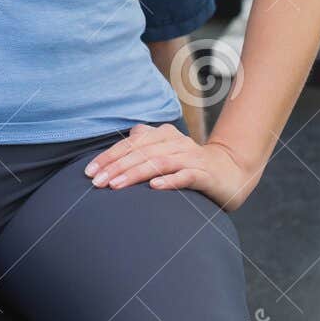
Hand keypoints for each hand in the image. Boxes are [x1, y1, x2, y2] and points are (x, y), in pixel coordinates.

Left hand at [83, 122, 262, 211]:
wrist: (230, 172)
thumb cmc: (190, 165)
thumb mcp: (165, 153)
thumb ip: (147, 143)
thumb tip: (130, 133)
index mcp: (163, 135)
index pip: (131, 144)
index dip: (108, 156)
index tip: (88, 172)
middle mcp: (175, 142)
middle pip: (141, 152)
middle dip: (115, 166)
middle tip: (96, 182)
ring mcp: (190, 157)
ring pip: (158, 162)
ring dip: (135, 173)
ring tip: (115, 185)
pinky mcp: (204, 173)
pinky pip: (185, 175)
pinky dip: (169, 180)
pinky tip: (154, 187)